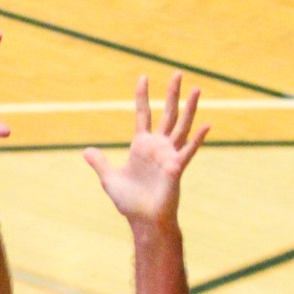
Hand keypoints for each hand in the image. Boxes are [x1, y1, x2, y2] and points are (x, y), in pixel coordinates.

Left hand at [83, 74, 206, 225]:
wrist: (143, 221)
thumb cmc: (129, 202)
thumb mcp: (109, 179)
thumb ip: (100, 163)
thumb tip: (86, 151)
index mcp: (141, 146)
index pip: (143, 114)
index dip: (142, 96)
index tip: (143, 77)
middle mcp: (158, 147)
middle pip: (167, 113)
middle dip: (172, 93)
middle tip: (178, 72)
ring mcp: (169, 155)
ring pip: (181, 126)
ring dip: (189, 108)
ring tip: (196, 89)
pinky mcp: (176, 168)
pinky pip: (188, 150)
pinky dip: (198, 138)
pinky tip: (207, 124)